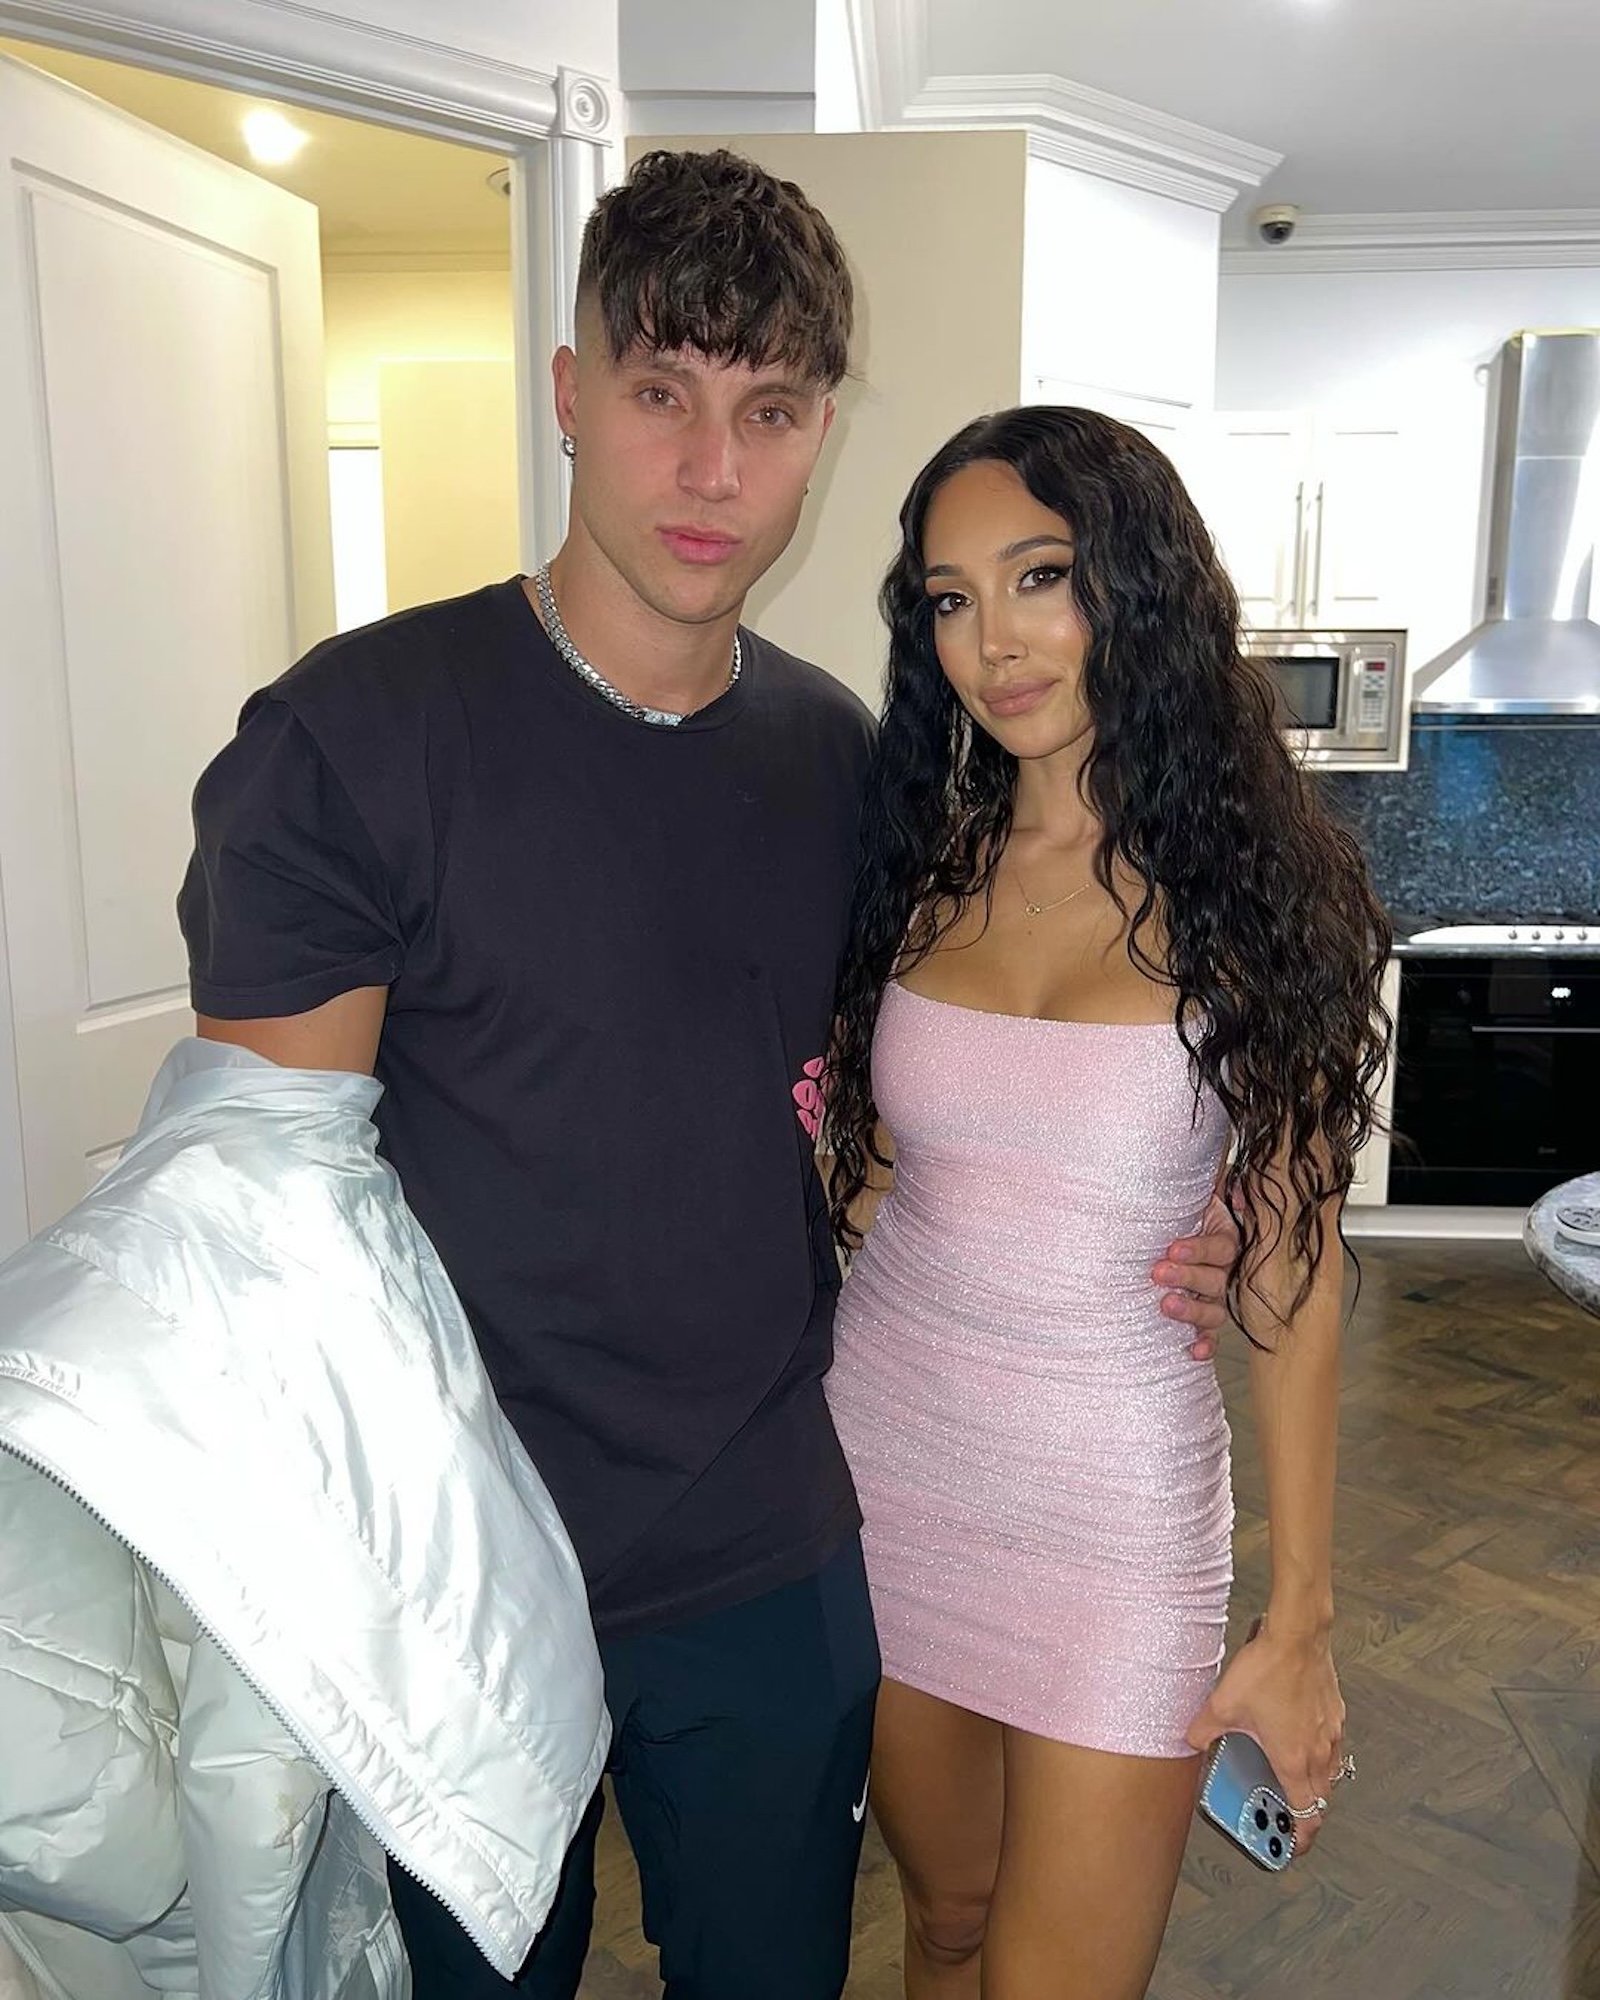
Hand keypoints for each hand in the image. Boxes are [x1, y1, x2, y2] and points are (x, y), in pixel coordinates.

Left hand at [1154, 1195, 1240, 1361]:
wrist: (1163, 1223)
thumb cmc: (1178, 1206)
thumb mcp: (1194, 1189)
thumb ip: (1214, 1182)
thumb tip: (1228, 1186)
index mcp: (1224, 1237)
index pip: (1220, 1247)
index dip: (1199, 1250)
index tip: (1173, 1249)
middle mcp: (1222, 1268)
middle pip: (1215, 1279)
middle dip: (1187, 1277)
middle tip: (1158, 1273)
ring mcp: (1213, 1295)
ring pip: (1214, 1308)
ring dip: (1192, 1310)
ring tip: (1166, 1305)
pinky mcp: (1202, 1317)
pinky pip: (1210, 1334)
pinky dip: (1204, 1343)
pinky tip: (1193, 1351)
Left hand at [1187, 1617, 1345, 1856]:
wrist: (1298, 1634)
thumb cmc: (1269, 1668)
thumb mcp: (1223, 1705)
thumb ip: (1204, 1730)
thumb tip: (1190, 1740)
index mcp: (1294, 1760)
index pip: (1307, 1815)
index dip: (1301, 1837)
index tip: (1291, 1846)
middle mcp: (1319, 1751)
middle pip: (1321, 1799)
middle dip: (1305, 1812)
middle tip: (1286, 1816)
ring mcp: (1330, 1732)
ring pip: (1329, 1772)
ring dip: (1314, 1783)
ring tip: (1290, 1781)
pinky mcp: (1334, 1712)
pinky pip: (1331, 1745)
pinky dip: (1318, 1753)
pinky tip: (1298, 1738)